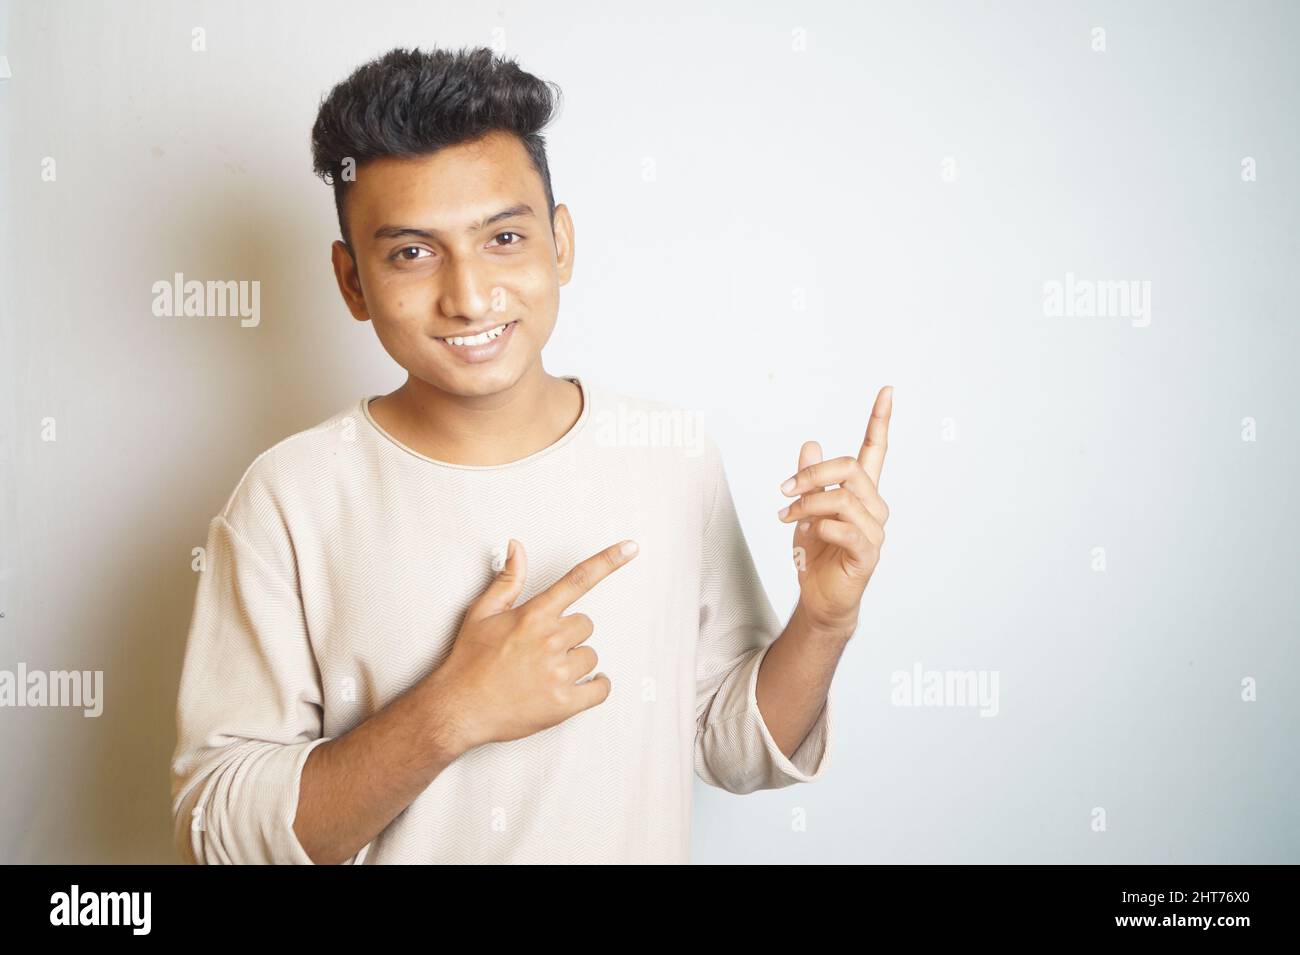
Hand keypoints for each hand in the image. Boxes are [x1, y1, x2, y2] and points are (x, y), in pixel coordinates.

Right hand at [433, 538, 638, 749]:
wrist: (459, 708)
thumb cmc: (469, 660)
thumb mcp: (482, 613)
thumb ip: (508, 580)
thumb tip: (517, 547)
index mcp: (533, 615)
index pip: (578, 579)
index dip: (608, 561)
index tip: (631, 547)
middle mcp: (549, 640)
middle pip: (585, 626)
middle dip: (568, 635)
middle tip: (542, 649)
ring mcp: (558, 673)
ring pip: (591, 656)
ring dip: (576, 662)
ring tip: (546, 671)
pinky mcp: (564, 703)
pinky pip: (600, 689)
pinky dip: (596, 687)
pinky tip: (584, 686)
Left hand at [777, 385, 892, 635]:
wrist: (820, 597)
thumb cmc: (817, 553)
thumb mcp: (806, 508)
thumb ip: (810, 479)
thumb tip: (810, 443)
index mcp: (862, 492)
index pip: (875, 450)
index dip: (880, 421)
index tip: (886, 391)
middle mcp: (873, 507)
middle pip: (849, 468)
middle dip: (811, 473)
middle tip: (784, 490)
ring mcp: (873, 531)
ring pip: (842, 498)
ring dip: (807, 504)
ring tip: (786, 516)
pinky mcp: (867, 554)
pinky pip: (843, 529)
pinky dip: (820, 526)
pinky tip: (808, 533)